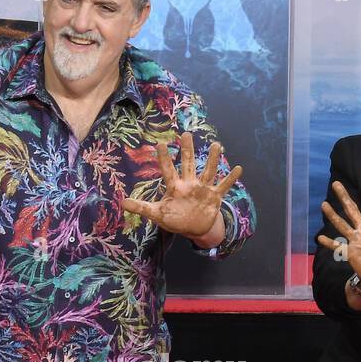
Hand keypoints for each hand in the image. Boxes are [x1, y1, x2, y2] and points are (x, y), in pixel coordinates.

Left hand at [121, 131, 242, 238]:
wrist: (195, 228)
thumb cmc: (175, 218)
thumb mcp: (157, 214)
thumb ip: (141, 207)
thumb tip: (122, 202)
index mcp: (175, 187)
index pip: (168, 170)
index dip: (164, 159)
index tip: (161, 144)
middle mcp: (189, 184)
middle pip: (188, 164)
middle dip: (187, 150)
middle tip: (186, 134)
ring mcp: (203, 189)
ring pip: (208, 171)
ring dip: (212, 159)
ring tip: (216, 144)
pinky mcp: (214, 197)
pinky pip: (223, 186)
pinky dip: (230, 179)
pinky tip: (238, 168)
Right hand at [317, 177, 360, 294]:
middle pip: (352, 210)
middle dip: (345, 197)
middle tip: (336, 183)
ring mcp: (356, 241)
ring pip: (342, 225)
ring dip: (333, 215)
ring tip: (324, 205)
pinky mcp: (351, 253)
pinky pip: (338, 246)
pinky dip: (329, 243)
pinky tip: (319, 238)